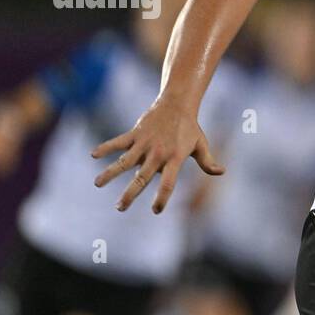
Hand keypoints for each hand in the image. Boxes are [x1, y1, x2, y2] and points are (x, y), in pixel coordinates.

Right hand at [91, 97, 224, 212]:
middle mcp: (158, 153)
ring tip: (97, 184)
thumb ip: (208, 162)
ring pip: (124, 161)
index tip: (156, 210)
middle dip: (130, 194)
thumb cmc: (190, 128)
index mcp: (174, 159)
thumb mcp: (201, 145)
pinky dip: (106, 147)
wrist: (177, 103)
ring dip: (110, 173)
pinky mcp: (134, 133)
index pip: (168, 184)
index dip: (162, 199)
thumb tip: (222, 172)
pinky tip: (93, 155)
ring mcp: (144, 143)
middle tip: (120, 208)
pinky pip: (118, 142)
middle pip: (142, 178)